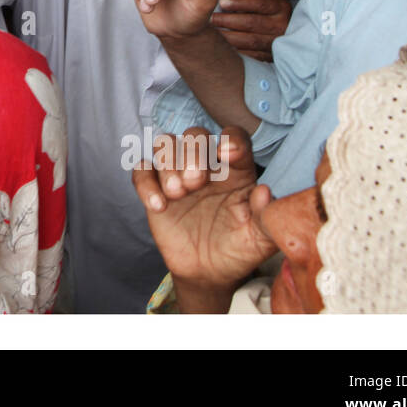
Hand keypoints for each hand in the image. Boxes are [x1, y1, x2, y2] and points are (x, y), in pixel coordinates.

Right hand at [131, 126, 276, 311]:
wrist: (207, 272)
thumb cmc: (237, 250)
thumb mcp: (258, 240)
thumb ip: (265, 217)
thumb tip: (265, 192)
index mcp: (236, 171)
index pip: (236, 139)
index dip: (231, 139)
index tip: (227, 153)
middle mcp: (207, 165)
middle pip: (196, 134)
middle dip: (193, 152)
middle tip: (195, 182)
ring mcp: (178, 174)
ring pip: (165, 143)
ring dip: (168, 163)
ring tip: (177, 193)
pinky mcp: (155, 188)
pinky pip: (141, 170)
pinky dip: (145, 183)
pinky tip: (157, 206)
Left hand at [210, 0, 291, 61]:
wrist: (280, 32)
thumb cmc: (264, 12)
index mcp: (280, 7)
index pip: (260, 4)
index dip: (240, 3)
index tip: (222, 2)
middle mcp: (281, 25)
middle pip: (252, 23)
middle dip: (228, 20)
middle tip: (211, 19)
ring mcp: (276, 43)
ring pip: (250, 41)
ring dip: (228, 37)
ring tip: (213, 32)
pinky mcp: (269, 58)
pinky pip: (250, 56)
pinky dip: (234, 51)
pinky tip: (221, 47)